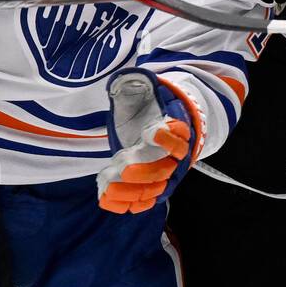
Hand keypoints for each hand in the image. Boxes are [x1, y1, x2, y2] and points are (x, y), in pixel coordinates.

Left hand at [97, 69, 202, 213]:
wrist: (152, 121)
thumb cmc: (146, 105)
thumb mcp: (140, 90)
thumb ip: (131, 85)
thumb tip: (117, 83)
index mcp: (175, 128)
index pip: (180, 136)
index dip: (167, 137)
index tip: (150, 131)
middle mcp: (173, 155)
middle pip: (164, 169)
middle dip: (142, 171)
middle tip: (120, 165)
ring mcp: (163, 173)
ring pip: (154, 189)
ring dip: (131, 191)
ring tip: (107, 186)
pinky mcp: (151, 185)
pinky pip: (144, 201)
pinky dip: (126, 203)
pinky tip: (106, 199)